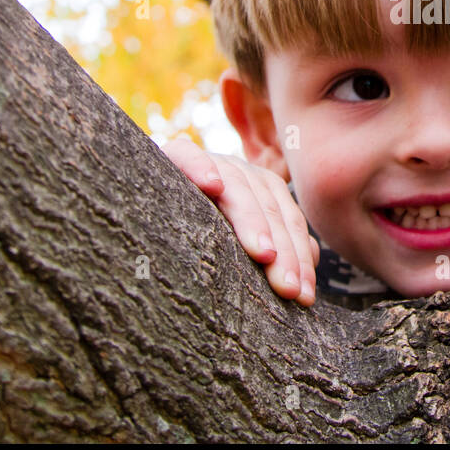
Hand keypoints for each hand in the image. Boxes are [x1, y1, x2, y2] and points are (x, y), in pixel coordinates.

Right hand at [163, 137, 318, 305]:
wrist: (138, 198)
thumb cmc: (194, 229)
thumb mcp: (234, 241)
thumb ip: (275, 241)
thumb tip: (311, 255)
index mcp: (261, 191)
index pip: (288, 221)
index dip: (299, 257)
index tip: (304, 296)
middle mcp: (240, 173)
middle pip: (269, 207)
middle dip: (283, 250)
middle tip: (288, 288)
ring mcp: (210, 162)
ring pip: (236, 185)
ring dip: (251, 218)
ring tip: (263, 252)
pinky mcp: (171, 153)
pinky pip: (186, 154)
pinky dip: (200, 166)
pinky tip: (210, 185)